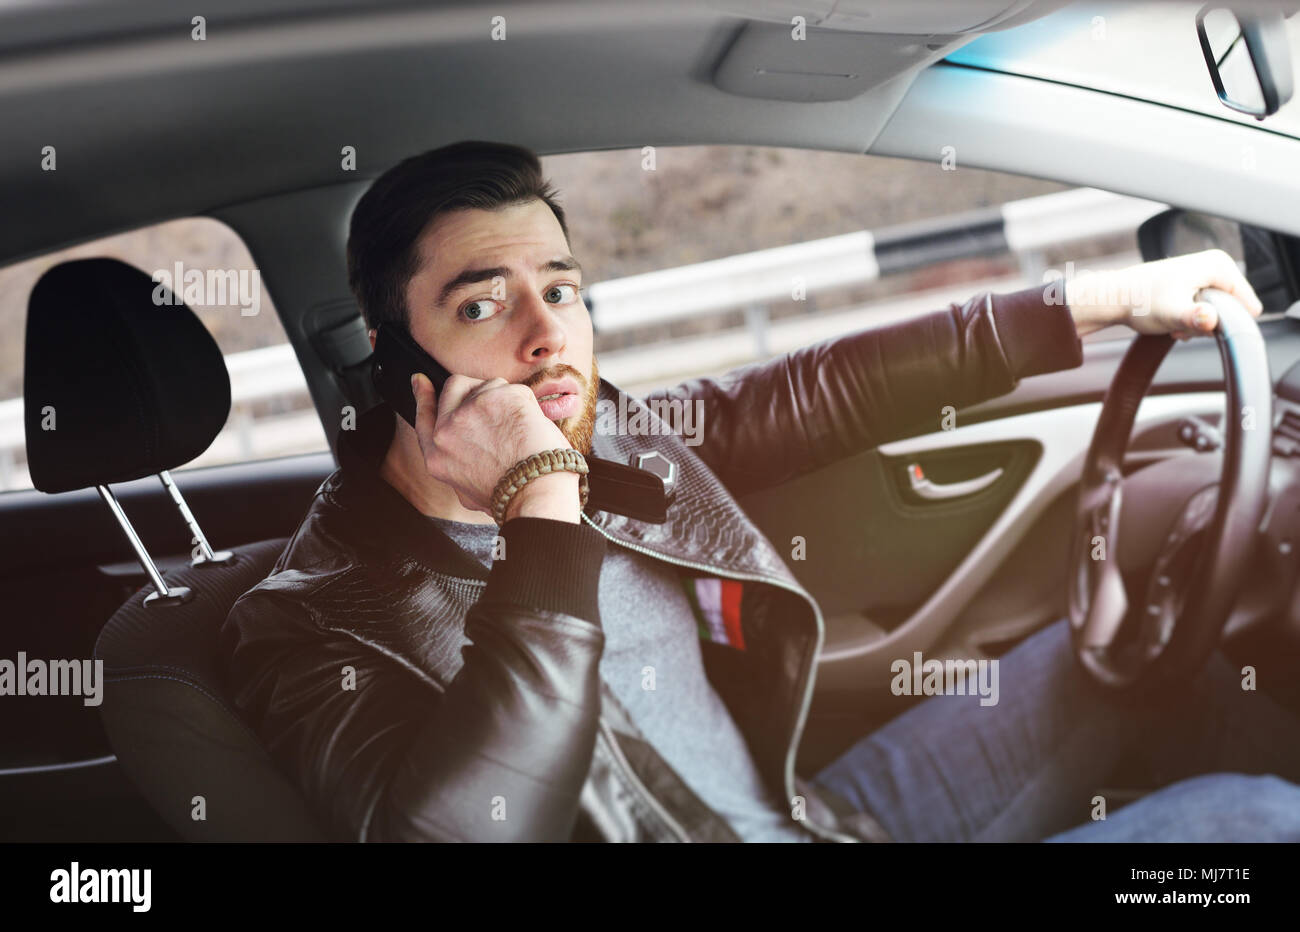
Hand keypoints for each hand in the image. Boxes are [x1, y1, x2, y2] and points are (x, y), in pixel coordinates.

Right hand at [411, 373, 578, 521]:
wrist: (536, 492)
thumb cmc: (512, 498)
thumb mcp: (468, 493)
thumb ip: (458, 467)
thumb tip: (464, 451)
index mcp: (437, 456)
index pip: (424, 416)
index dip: (423, 395)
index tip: (421, 380)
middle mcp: (447, 431)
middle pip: (454, 387)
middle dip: (474, 389)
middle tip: (496, 404)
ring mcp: (470, 410)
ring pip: (489, 385)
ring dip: (506, 401)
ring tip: (519, 432)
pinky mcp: (498, 396)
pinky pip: (515, 389)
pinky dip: (527, 405)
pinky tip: (531, 427)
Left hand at [1066, 249, 1263, 340]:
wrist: (1114, 298)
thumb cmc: (1140, 302)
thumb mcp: (1171, 313)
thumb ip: (1194, 318)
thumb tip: (1210, 319)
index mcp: (1220, 265)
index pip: (1246, 305)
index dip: (1224, 321)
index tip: (1197, 324)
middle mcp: (1216, 264)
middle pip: (1230, 310)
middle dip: (1207, 323)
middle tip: (1181, 325)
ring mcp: (1205, 274)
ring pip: (1215, 313)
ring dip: (1196, 325)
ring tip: (1173, 323)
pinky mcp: (1194, 284)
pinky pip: (1203, 310)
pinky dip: (1188, 320)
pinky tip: (1171, 322)